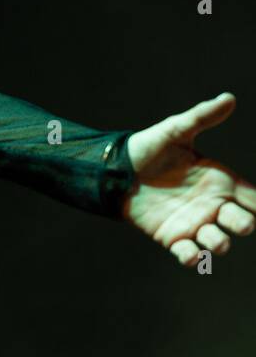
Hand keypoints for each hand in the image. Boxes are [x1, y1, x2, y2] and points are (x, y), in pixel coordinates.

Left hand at [123, 92, 254, 265]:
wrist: (114, 169)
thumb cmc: (148, 149)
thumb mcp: (175, 131)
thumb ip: (201, 118)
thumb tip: (228, 98)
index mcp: (220, 181)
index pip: (254, 197)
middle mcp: (211, 205)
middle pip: (242, 222)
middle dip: (244, 224)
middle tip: (239, 221)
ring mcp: (192, 222)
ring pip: (217, 241)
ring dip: (219, 243)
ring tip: (213, 240)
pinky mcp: (171, 236)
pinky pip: (187, 253)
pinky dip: (191, 258)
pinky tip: (189, 256)